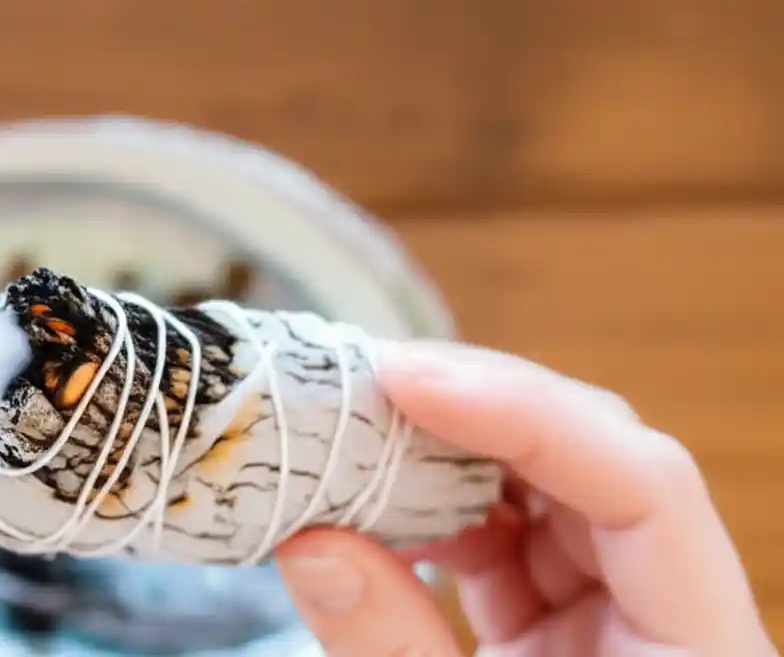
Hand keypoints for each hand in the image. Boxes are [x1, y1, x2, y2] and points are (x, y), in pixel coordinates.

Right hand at [275, 340, 775, 655]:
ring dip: (447, 451)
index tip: (407, 380)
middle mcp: (673, 611)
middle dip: (477, 411)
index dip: (527, 414)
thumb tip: (308, 539)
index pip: (643, 488)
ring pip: (547, 486)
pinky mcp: (568, 620)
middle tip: (364, 382)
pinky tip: (375, 498)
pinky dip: (436, 508)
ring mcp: (621, 611)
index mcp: (701, 656)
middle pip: (596, 462)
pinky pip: (508, 534)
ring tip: (355, 429)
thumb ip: (391, 650)